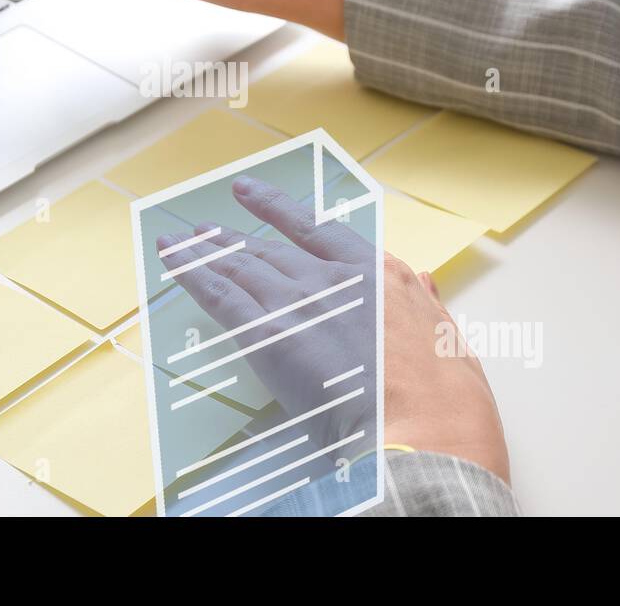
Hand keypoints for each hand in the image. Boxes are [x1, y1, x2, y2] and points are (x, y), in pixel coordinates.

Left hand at [156, 176, 509, 483]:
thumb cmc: (443, 396)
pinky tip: (173, 262)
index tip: (250, 192)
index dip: (277, 209)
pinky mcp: (266, 333)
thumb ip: (426, 304)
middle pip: (268, 249)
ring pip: (239, 266)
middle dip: (232, 237)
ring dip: (204, 251)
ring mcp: (296, 302)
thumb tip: (423, 281)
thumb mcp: (446, 336)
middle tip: (204, 227)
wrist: (421, 426)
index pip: (315, 230)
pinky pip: (219, 296)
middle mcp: (330, 278)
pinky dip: (191, 274)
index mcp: (376, 274)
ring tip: (179, 240)